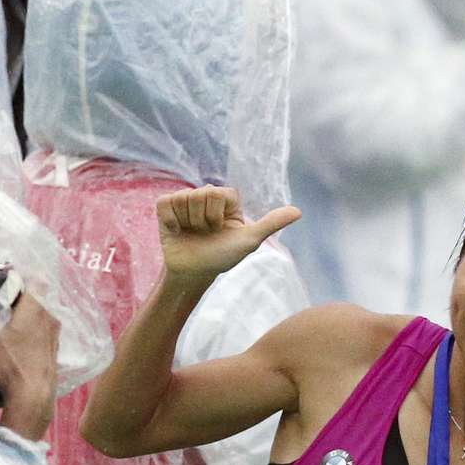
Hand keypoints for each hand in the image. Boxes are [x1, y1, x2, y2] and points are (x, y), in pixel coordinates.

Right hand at [0, 292, 59, 440]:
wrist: (33, 393)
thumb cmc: (9, 362)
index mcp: (36, 307)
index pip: (35, 279)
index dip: (20, 276)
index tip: (4, 279)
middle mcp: (51, 315)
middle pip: (36, 297)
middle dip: (20, 297)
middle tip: (0, 302)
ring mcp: (55, 332)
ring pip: (40, 314)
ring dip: (26, 314)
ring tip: (7, 322)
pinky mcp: (55, 347)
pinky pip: (43, 329)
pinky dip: (32, 329)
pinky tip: (19, 340)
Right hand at [157, 186, 300, 282]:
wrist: (195, 272)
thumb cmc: (223, 256)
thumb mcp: (249, 240)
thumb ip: (271, 223)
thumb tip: (299, 212)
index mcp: (226, 199)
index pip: (218, 193)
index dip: (218, 215)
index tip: (221, 229)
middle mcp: (206, 196)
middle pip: (200, 193)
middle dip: (203, 220)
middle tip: (206, 233)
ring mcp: (185, 200)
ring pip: (183, 198)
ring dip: (188, 222)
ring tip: (192, 233)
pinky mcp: (165, 207)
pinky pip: (166, 203)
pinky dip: (171, 221)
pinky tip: (177, 230)